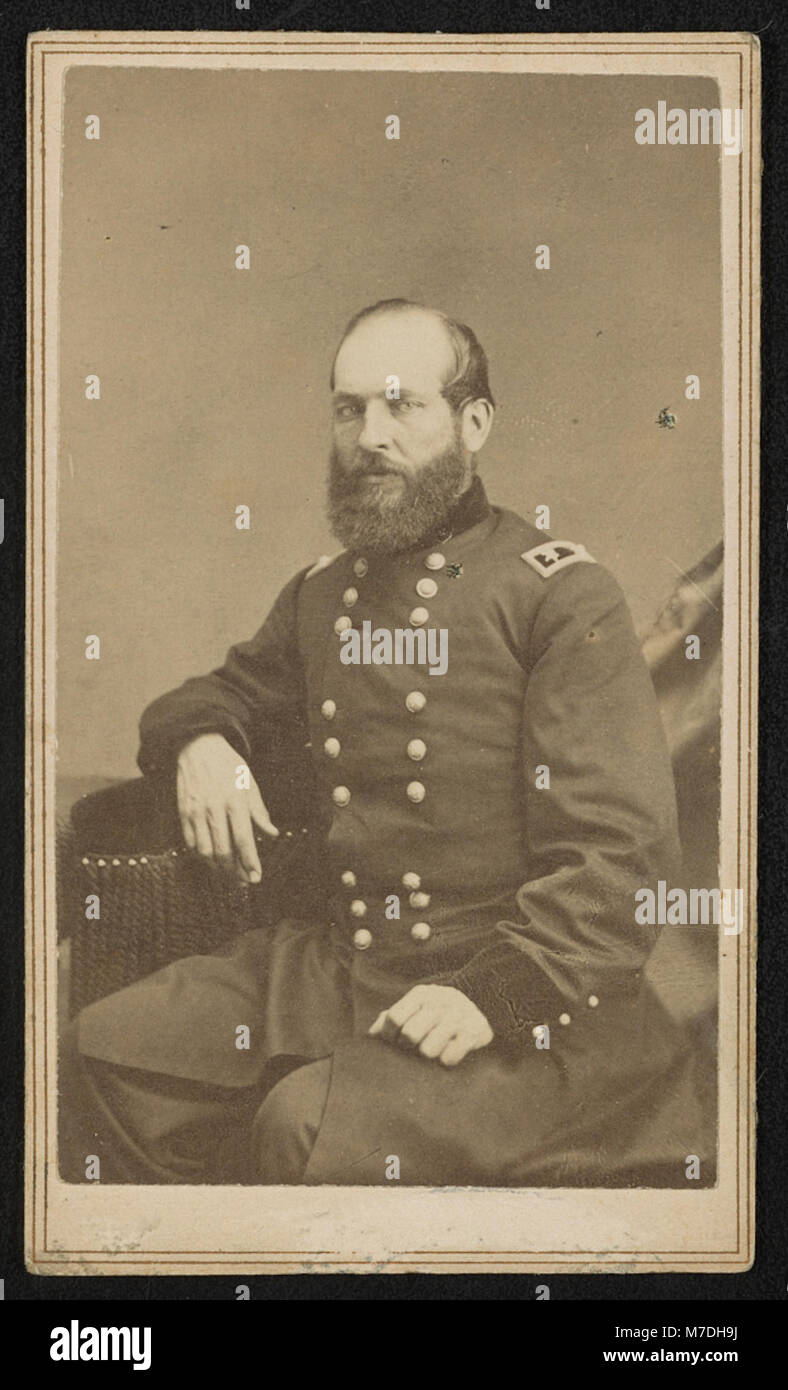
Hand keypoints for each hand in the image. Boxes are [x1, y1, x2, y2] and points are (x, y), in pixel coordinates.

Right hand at [176, 733, 277, 883]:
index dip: (250, 862)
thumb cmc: (228, 765)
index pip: (244, 840)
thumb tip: (272, 833)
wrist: (197, 746)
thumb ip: (259, 811)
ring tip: (228, 875)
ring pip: (204, 852)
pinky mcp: (183, 813)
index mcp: (235, 801)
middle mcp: (214, 809)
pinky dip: (201, 856)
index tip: (256, 876)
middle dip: (234, 873)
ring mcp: (196, 812)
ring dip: (217, 869)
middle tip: (243, 882)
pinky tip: (211, 860)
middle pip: (223, 851)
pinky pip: (190, 843)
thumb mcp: (249, 783)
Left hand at [368, 984, 492, 1066]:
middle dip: (409, 1047)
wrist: (484, 1004)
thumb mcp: (416, 1007)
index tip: (395, 1042)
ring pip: (428, 1050)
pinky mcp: (474, 1031)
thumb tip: (372, 1034)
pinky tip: (450, 1052)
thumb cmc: (439, 1012)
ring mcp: (458, 1015)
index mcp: (421, 994)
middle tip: (416, 1047)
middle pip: (410, 1035)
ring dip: (429, 1054)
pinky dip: (447, 1060)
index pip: (394, 1019)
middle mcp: (439, 1001)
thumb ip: (391, 1017)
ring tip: (434, 1049)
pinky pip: (450, 1058)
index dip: (390, 1036)